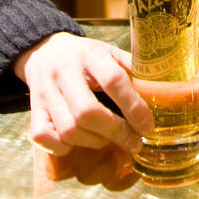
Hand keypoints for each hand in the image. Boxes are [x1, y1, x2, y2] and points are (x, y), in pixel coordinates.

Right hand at [13, 32, 154, 155]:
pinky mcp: (33, 110)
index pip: (113, 80)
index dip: (133, 107)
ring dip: (95, 142)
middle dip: (115, 132)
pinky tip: (80, 142)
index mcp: (89, 55)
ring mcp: (45, 93)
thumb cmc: (85, 57)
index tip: (148, 126)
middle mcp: (64, 73)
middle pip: (88, 112)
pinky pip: (46, 139)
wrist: (43, 51)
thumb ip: (132, 69)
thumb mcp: (109, 52)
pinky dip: (65, 147)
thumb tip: (165, 90)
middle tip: (134, 142)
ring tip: (110, 140)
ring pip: (69, 130)